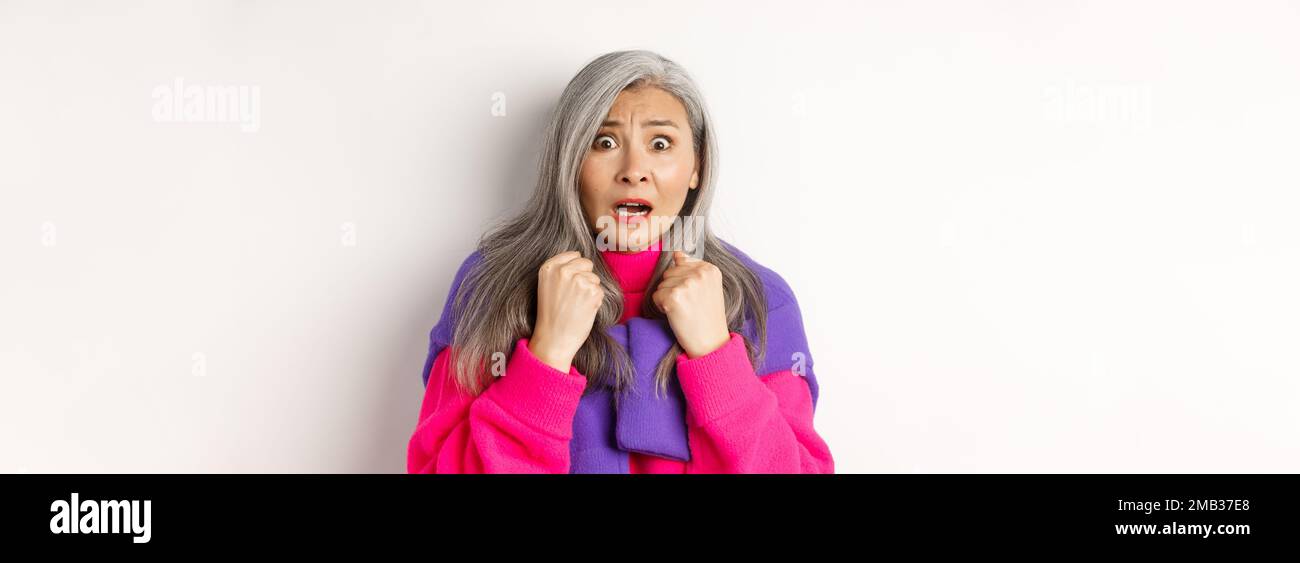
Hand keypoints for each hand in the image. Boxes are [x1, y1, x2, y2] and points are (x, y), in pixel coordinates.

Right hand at [529, 251, 603, 371]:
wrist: (554, 339)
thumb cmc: (551, 314)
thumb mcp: (546, 286)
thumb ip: (560, 270)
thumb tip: (581, 257)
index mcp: (549, 267)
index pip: (574, 255)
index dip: (575, 270)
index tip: (568, 284)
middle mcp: (563, 271)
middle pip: (587, 263)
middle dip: (585, 277)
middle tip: (573, 296)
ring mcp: (579, 280)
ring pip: (595, 279)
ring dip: (590, 291)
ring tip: (576, 305)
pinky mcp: (592, 292)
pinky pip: (600, 291)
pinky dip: (595, 301)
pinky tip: (583, 310)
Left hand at [652, 251, 730, 357]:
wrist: (711, 343)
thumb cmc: (707, 317)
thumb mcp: (707, 287)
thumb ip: (692, 267)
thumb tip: (676, 252)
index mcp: (710, 269)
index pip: (681, 262)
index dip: (683, 281)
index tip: (695, 296)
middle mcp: (700, 273)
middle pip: (669, 272)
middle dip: (673, 288)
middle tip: (689, 305)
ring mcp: (687, 284)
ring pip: (661, 284)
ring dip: (667, 298)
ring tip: (684, 310)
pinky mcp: (674, 297)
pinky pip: (656, 296)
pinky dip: (661, 307)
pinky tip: (677, 315)